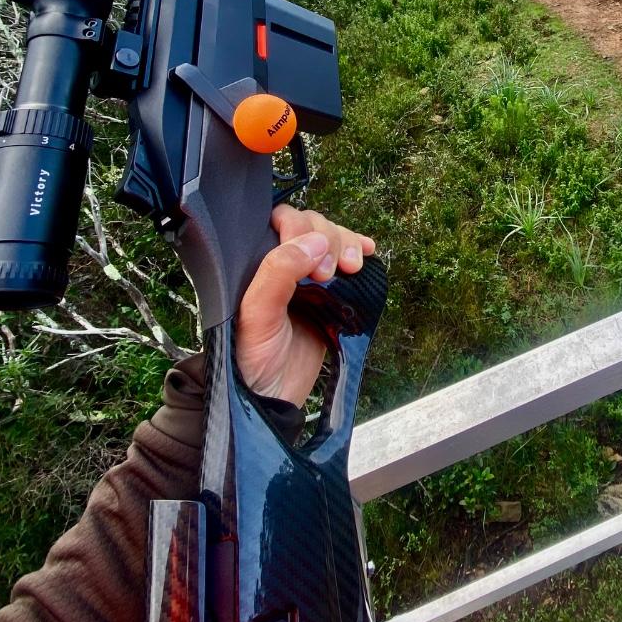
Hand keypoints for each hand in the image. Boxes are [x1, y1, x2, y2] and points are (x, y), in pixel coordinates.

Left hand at [235, 203, 375, 407]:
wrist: (272, 399)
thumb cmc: (252, 358)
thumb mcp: (257, 314)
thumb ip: (278, 272)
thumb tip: (315, 242)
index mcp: (257, 262)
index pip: (282, 221)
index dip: (302, 231)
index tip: (313, 263)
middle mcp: (282, 265)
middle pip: (313, 226)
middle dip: (330, 240)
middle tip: (331, 274)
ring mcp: (307, 279)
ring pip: (332, 240)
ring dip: (347, 244)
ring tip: (352, 267)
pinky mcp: (329, 296)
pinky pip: (346, 262)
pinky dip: (359, 251)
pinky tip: (368, 253)